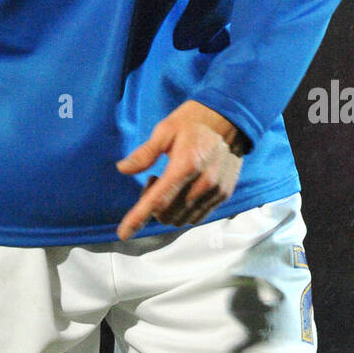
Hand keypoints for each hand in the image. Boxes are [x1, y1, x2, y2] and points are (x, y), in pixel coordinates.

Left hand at [115, 100, 247, 240]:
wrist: (230, 118)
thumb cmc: (193, 121)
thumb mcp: (165, 130)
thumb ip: (145, 153)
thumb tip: (123, 169)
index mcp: (185, 166)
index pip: (157, 200)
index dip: (137, 218)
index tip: (123, 233)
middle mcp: (202, 184)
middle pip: (167, 215)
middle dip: (153, 206)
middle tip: (154, 181)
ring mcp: (215, 191)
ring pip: (182, 220)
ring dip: (169, 209)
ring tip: (171, 183)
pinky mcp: (224, 194)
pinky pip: (198, 216)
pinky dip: (184, 211)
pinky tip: (185, 190)